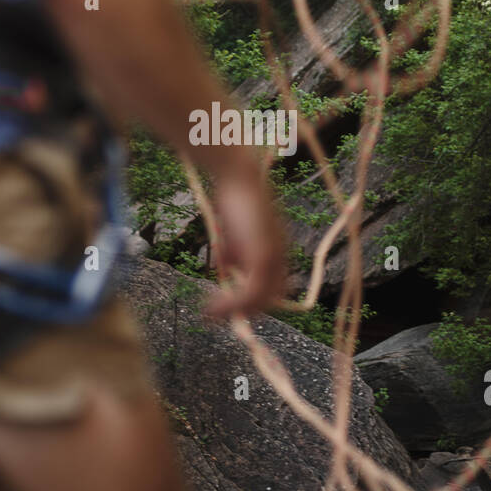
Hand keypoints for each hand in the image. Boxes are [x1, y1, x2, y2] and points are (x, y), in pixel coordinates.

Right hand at [203, 166, 288, 318]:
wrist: (238, 177)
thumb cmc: (234, 200)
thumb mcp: (234, 232)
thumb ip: (234, 252)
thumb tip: (225, 271)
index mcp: (277, 251)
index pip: (272, 287)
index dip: (251, 300)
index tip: (227, 303)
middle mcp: (281, 256)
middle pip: (269, 298)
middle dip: (243, 310)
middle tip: (214, 313)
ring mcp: (274, 257)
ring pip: (260, 300)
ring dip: (233, 311)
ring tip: (209, 313)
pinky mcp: (263, 256)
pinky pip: (251, 293)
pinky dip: (232, 305)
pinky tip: (212, 306)